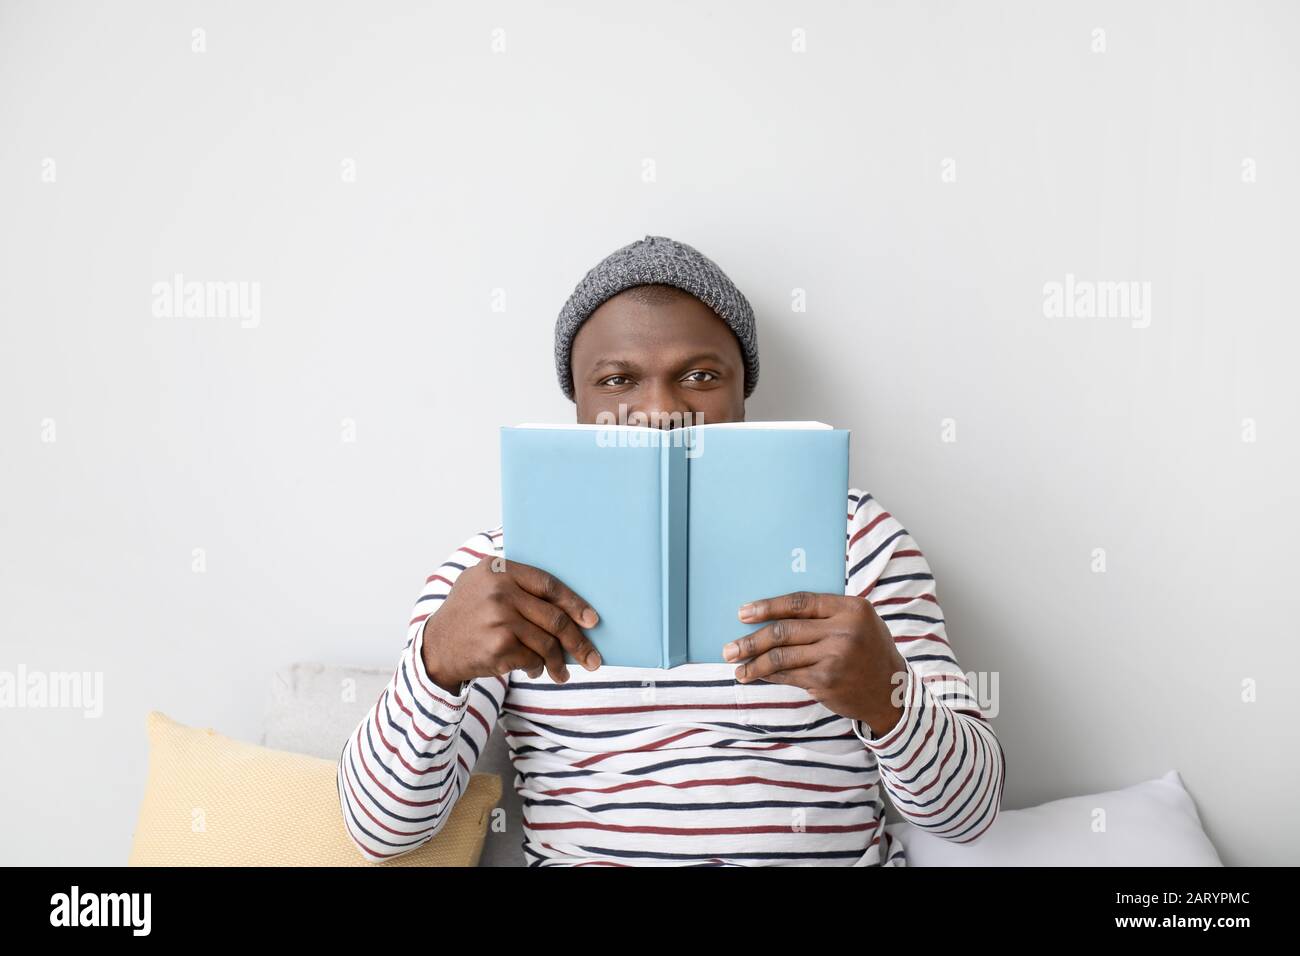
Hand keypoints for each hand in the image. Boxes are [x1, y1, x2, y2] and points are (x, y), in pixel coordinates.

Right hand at [421, 557, 601, 691]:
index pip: (548, 585)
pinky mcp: (497, 647)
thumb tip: (571, 602)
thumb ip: (517, 582)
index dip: (575, 604)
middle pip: (554, 618)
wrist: (435, 647)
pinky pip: (533, 659)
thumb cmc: (469, 613)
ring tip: (562, 672)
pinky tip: (536, 671)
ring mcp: (498, 620)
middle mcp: (499, 592)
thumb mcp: (483, 583)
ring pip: (546, 643)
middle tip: (592, 657)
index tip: (592, 620)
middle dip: (578, 642)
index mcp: (499, 570)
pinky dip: (538, 668)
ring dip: (559, 662)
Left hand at [722, 591, 909, 731]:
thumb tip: (776, 611)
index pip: (800, 602)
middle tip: (730, 646)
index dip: (768, 606)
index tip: (744, 612)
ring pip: (781, 656)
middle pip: (785, 630)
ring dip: (753, 662)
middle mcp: (843, 631)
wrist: (892, 693)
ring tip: (735, 664)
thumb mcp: (859, 622)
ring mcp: (834, 657)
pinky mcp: (826, 681)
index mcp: (851, 609)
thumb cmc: (870, 651)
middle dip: (751, 639)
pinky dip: (767, 676)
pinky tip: (754, 676)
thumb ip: (827, 613)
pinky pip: (787, 675)